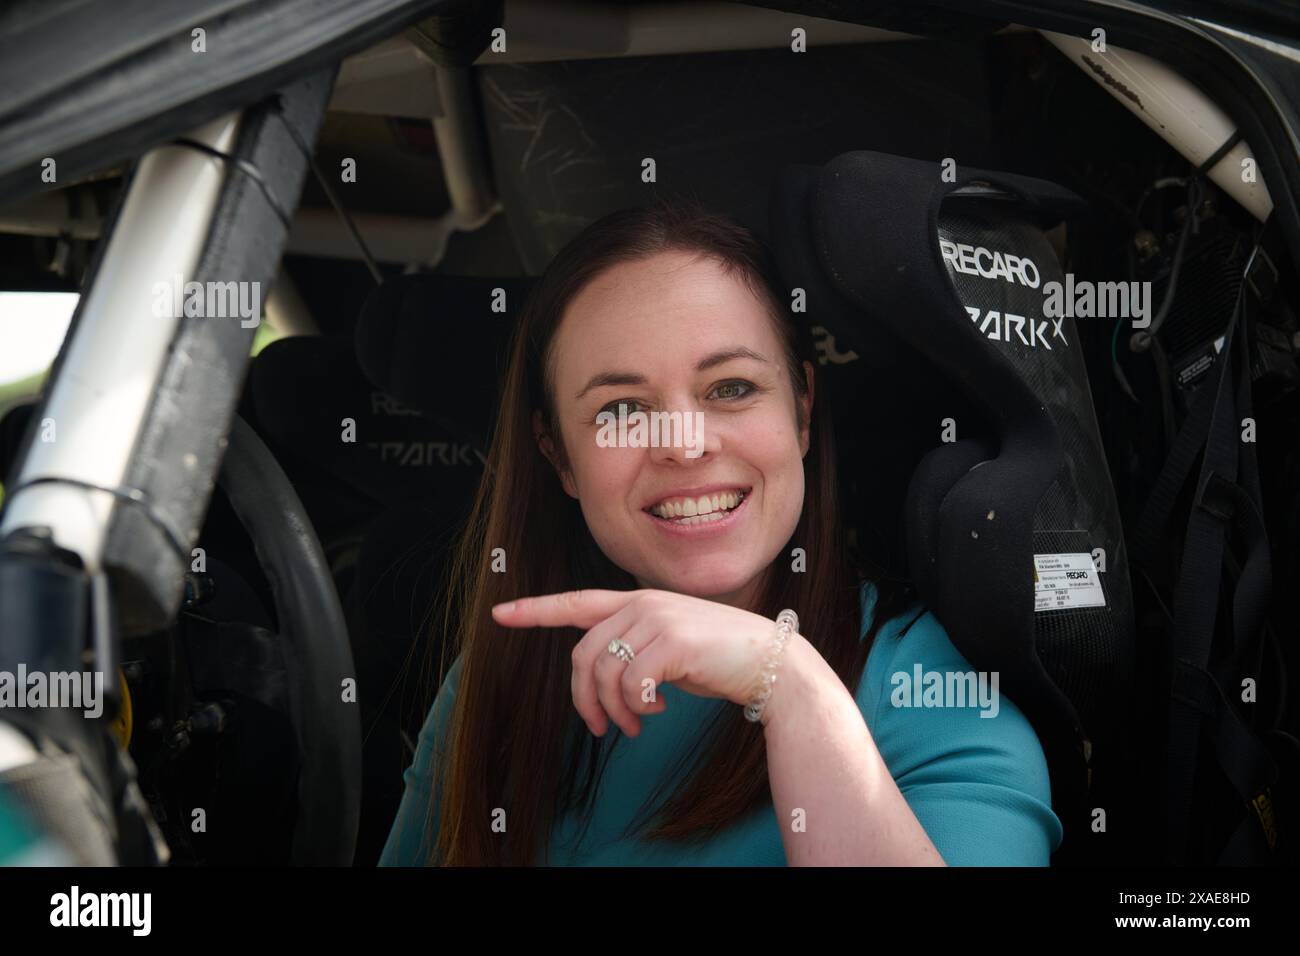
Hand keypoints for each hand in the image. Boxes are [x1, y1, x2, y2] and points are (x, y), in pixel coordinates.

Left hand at [492, 589, 779, 736]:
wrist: (770, 663)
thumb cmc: (718, 660)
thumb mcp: (666, 649)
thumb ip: (633, 649)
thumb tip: (601, 682)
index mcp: (637, 602)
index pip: (577, 602)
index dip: (535, 609)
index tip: (500, 614)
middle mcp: (642, 603)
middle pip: (583, 654)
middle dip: (584, 699)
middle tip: (603, 729)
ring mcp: (658, 618)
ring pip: (604, 672)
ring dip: (614, 710)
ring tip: (635, 724)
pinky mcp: (673, 641)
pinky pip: (631, 683)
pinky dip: (638, 706)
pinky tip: (659, 710)